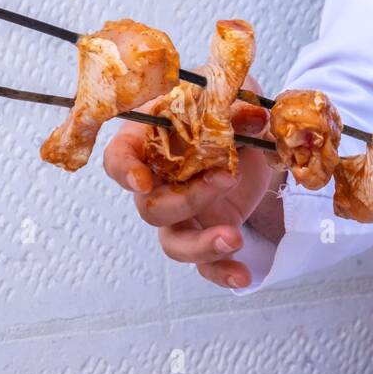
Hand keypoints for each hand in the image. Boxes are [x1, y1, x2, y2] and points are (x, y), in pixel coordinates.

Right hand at [103, 76, 280, 289]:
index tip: (140, 180)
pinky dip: (222, 272)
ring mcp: (182, 212)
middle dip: (187, 199)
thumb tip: (252, 115)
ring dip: (200, 245)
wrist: (252, 133)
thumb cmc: (225, 106)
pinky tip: (243, 277)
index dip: (124, 171)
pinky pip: (206, 262)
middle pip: (151, 206)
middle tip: (227, 178)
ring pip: (173, 242)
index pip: (120, 157)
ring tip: (233, 239)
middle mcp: (159, 181)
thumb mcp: (234, 95)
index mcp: (151, 140)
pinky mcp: (208, 230)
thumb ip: (237, 103)